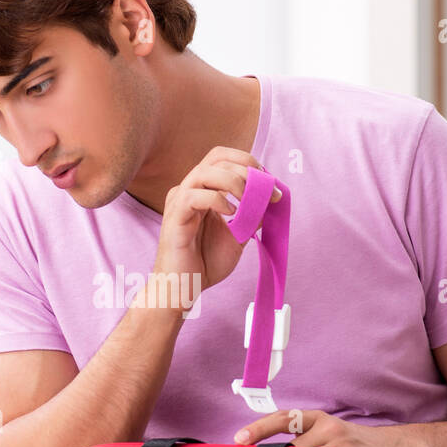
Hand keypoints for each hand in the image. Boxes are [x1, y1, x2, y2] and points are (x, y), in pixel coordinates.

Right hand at [151, 148, 281, 311]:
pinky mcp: (174, 217)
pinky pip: (194, 196)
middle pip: (217, 159)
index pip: (222, 157)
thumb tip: (272, 197)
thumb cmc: (204, 262)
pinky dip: (217, 200)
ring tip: (248, 202)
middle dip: (248, 171)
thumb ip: (252, 215)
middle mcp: (188, 189)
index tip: (269, 182)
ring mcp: (179, 201)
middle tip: (269, 193)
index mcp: (202, 189)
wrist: (183, 289)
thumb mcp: (238, 235)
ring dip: (235, 182)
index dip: (248, 162)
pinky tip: (230, 214)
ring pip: (205, 172)